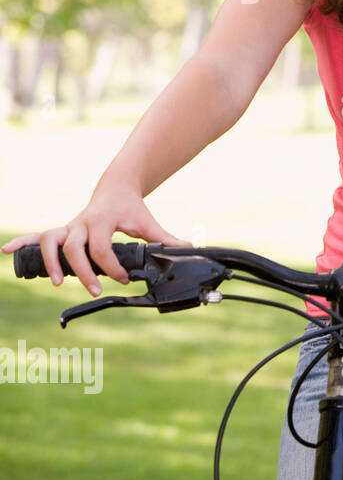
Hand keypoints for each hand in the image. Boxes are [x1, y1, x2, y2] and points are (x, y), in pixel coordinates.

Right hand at [1, 186, 190, 295]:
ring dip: (51, 262)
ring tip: (56, 282)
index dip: (111, 266)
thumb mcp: (148, 222)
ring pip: (51, 241)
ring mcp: (69, 227)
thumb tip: (188, 250)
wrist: (116, 189)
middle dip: (83, 271)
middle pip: (74, 248)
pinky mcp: (62, 231)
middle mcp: (82, 223)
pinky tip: (6, 251)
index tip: (125, 277)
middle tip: (95, 290)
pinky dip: (21, 243)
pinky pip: (37, 236)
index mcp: (103, 221)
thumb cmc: (131, 209)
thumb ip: (166, 238)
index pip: (102, 248)